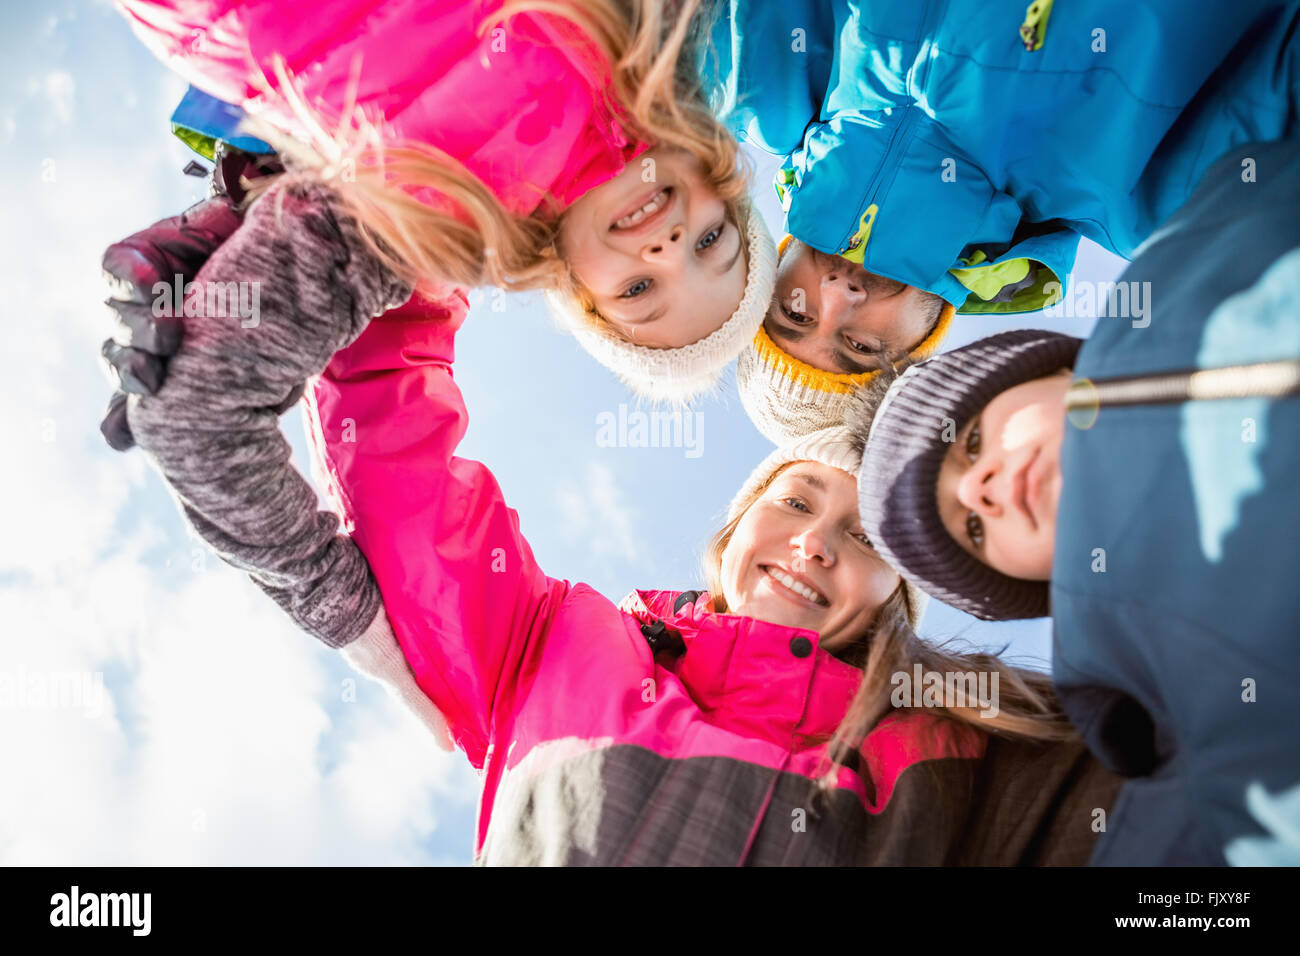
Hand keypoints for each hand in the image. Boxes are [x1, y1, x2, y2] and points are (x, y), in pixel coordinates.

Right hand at [99, 147, 294, 449]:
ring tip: (152, 385)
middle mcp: (154, 301)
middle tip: (169, 340)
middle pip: (117, 313)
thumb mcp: (274, 241)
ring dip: (130, 372)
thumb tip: (301, 194)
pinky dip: (121, 423)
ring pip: (119, 358)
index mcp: (167, 258)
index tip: (154, 287)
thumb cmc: (283, 272)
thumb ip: (271, 216)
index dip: (132, 277)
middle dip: (135, 329)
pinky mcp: (167, 385)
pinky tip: (124, 436)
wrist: (303, 330)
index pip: (123, 263)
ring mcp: (157, 344)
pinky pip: (127, 408)